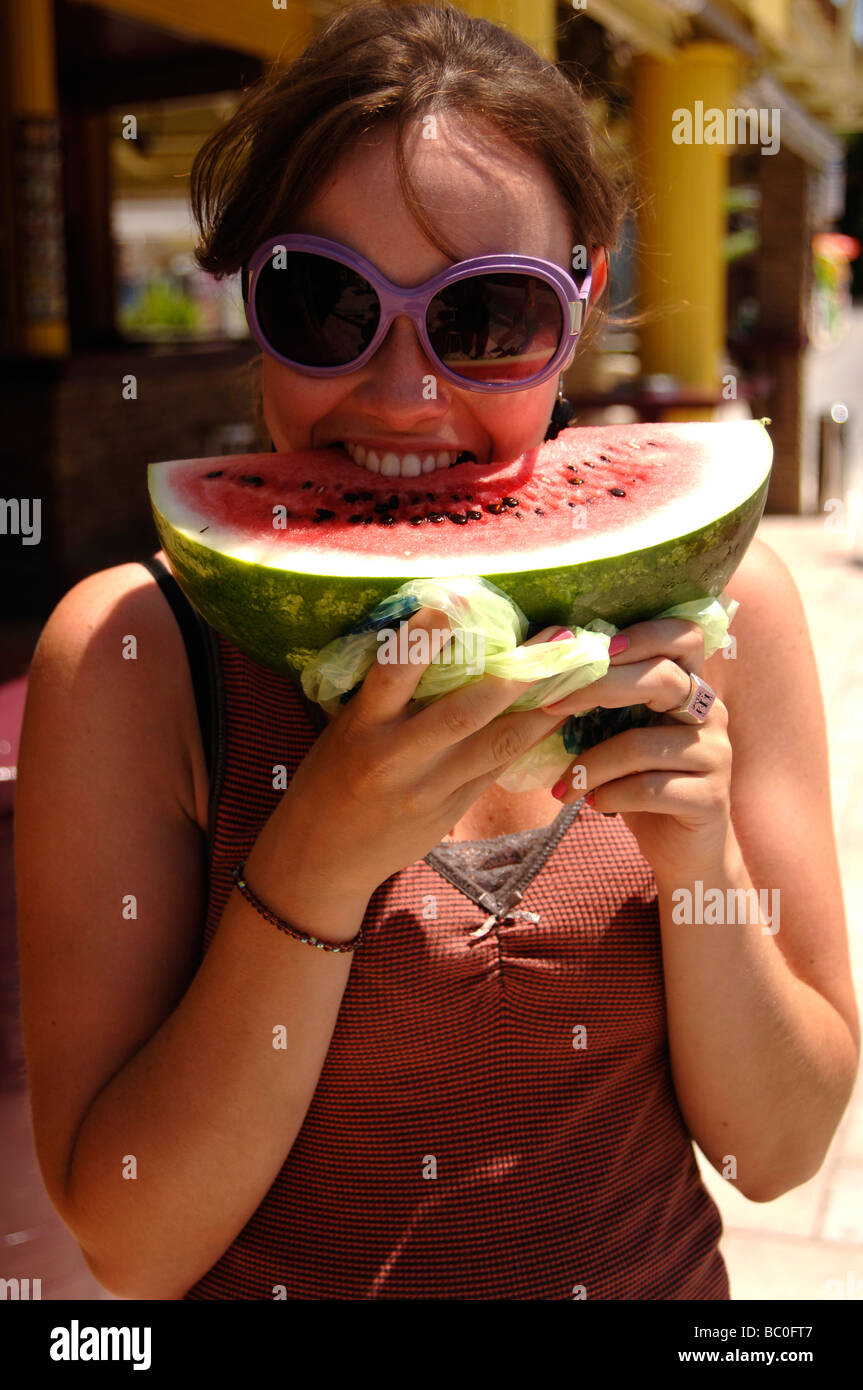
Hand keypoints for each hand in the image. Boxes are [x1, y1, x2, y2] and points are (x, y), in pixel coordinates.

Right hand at [277, 609, 570, 899]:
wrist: (323, 858)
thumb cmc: (330, 776)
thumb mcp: (344, 727)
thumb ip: (384, 692)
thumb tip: (432, 633)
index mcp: (362, 727)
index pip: (393, 672)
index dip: (426, 635)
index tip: (461, 598)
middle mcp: (397, 758)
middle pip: (466, 711)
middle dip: (517, 673)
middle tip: (558, 639)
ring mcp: (430, 790)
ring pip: (498, 745)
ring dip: (544, 709)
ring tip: (579, 677)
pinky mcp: (452, 812)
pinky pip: (499, 769)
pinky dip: (531, 739)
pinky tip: (559, 714)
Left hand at [542, 618, 733, 881]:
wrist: (682, 850)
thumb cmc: (640, 783)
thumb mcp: (621, 735)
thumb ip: (604, 703)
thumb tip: (542, 672)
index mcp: (690, 687)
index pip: (682, 636)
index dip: (640, 635)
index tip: (590, 649)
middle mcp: (710, 713)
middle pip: (661, 678)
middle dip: (598, 688)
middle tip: (549, 706)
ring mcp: (716, 754)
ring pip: (641, 744)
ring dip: (590, 764)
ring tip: (563, 784)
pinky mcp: (711, 797)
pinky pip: (648, 788)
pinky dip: (609, 795)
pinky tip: (591, 804)